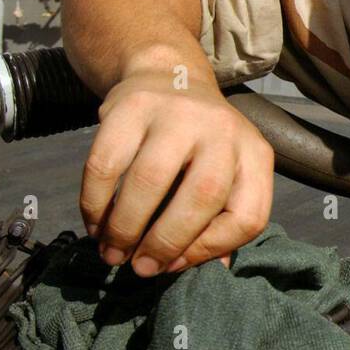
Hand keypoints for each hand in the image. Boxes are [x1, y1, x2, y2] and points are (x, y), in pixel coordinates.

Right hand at [80, 64, 274, 276]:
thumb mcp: (227, 174)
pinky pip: (106, 164)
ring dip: (125, 227)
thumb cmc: (200, 144)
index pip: (247, 215)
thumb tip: (208, 271)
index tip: (176, 266)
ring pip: (150, 181)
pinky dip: (95, 203)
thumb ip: (222, 221)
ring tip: (113, 253)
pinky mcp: (132, 106)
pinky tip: (96, 224)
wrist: (171, 78)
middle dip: (165, 243)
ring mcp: (178, 113)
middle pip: (201, 198)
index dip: (210, 249)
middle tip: (140, 268)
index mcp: (255, 154)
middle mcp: (224, 129)